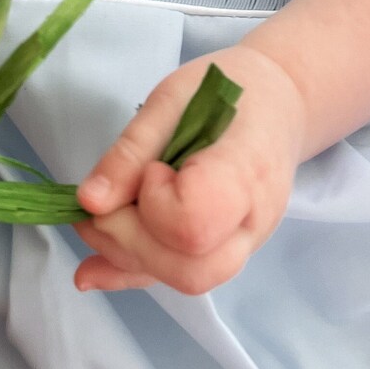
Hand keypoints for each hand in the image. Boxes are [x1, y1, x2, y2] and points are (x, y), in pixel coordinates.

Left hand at [73, 44, 305, 295]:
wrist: (280, 103)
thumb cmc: (232, 88)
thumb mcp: (172, 100)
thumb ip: (132, 152)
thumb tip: (89, 202)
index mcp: (247, 172)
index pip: (193, 224)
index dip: (155, 204)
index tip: (153, 168)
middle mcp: (252, 222)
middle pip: (189, 269)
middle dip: (129, 242)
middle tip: (107, 202)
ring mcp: (245, 244)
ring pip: (184, 280)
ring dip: (127, 256)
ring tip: (95, 220)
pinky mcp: (228, 251)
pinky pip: (179, 277)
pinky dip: (132, 274)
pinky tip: (91, 273)